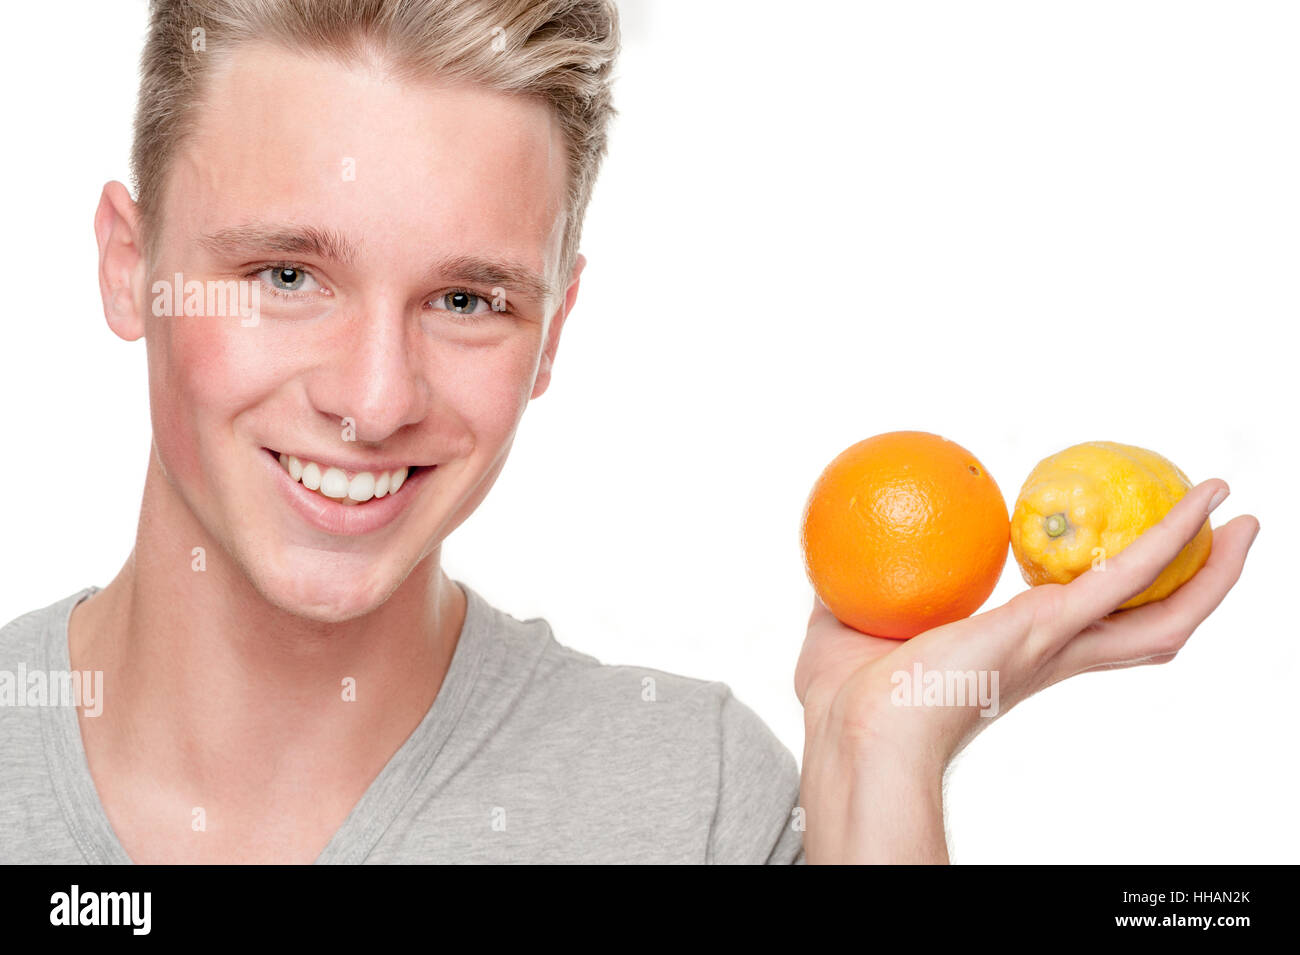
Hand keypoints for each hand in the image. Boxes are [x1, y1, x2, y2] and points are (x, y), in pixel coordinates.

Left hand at [794, 479, 1259, 862]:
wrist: (856, 731)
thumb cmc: (847, 701)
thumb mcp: (848, 628)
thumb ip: (851, 592)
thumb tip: (829, 557)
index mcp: (1011, 658)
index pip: (1083, 631)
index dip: (1115, 602)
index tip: (1126, 560)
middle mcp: (1047, 656)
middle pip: (1145, 628)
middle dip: (1190, 590)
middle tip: (1221, 541)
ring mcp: (1055, 646)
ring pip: (1159, 611)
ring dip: (1207, 568)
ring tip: (1239, 522)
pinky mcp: (1050, 631)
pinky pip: (1126, 578)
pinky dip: (1170, 538)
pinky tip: (1200, 502)